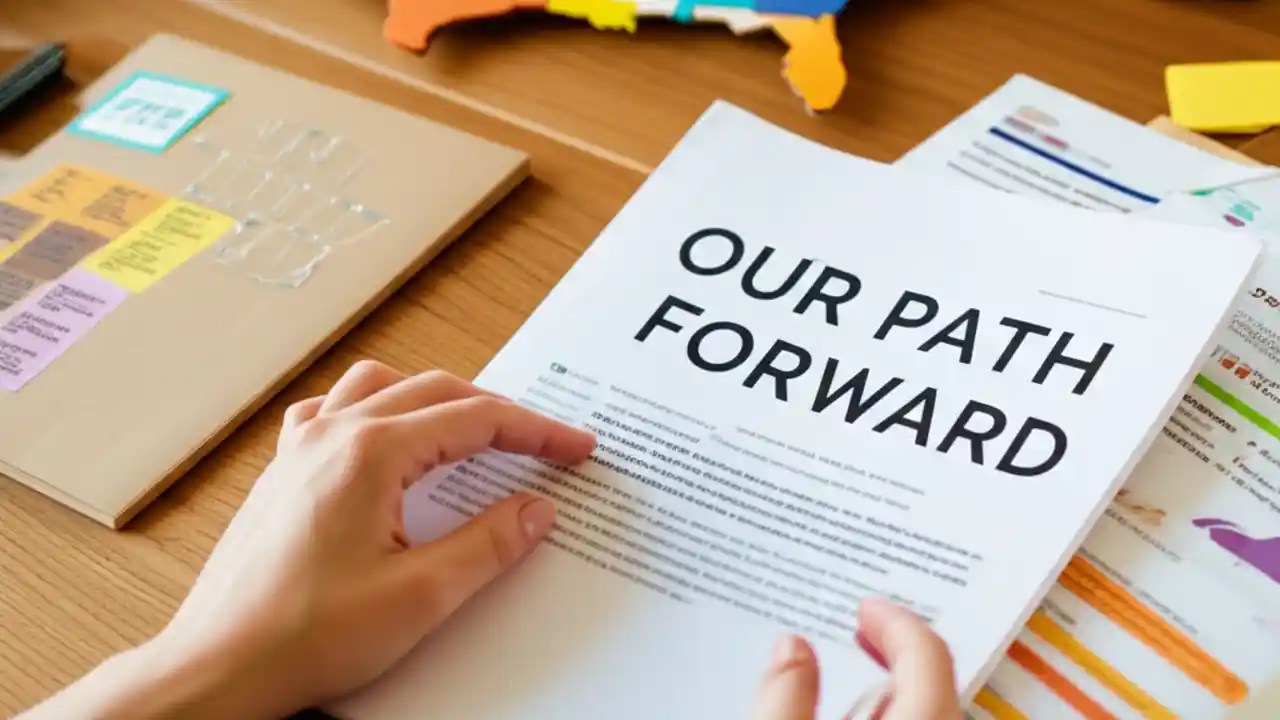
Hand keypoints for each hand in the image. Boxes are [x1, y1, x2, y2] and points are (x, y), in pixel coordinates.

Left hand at [21, 361, 594, 719]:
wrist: (221, 666)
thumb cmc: (305, 635)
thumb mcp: (420, 596)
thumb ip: (488, 545)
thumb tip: (535, 511)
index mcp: (371, 454)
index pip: (476, 420)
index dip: (536, 431)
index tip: (574, 448)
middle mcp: (332, 434)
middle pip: (436, 392)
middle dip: (499, 413)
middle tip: (544, 444)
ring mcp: (300, 448)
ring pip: (383, 388)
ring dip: (438, 400)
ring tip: (475, 429)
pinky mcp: (283, 472)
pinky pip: (334, 410)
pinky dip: (377, 410)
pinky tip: (386, 439)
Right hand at [750, 598, 960, 719]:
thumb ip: (785, 696)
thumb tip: (791, 647)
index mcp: (919, 719)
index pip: (927, 654)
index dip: (896, 621)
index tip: (866, 606)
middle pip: (935, 681)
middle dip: (895, 651)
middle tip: (862, 629)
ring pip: (931, 710)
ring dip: (895, 690)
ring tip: (851, 679)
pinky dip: (898, 713)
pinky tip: (854, 717)